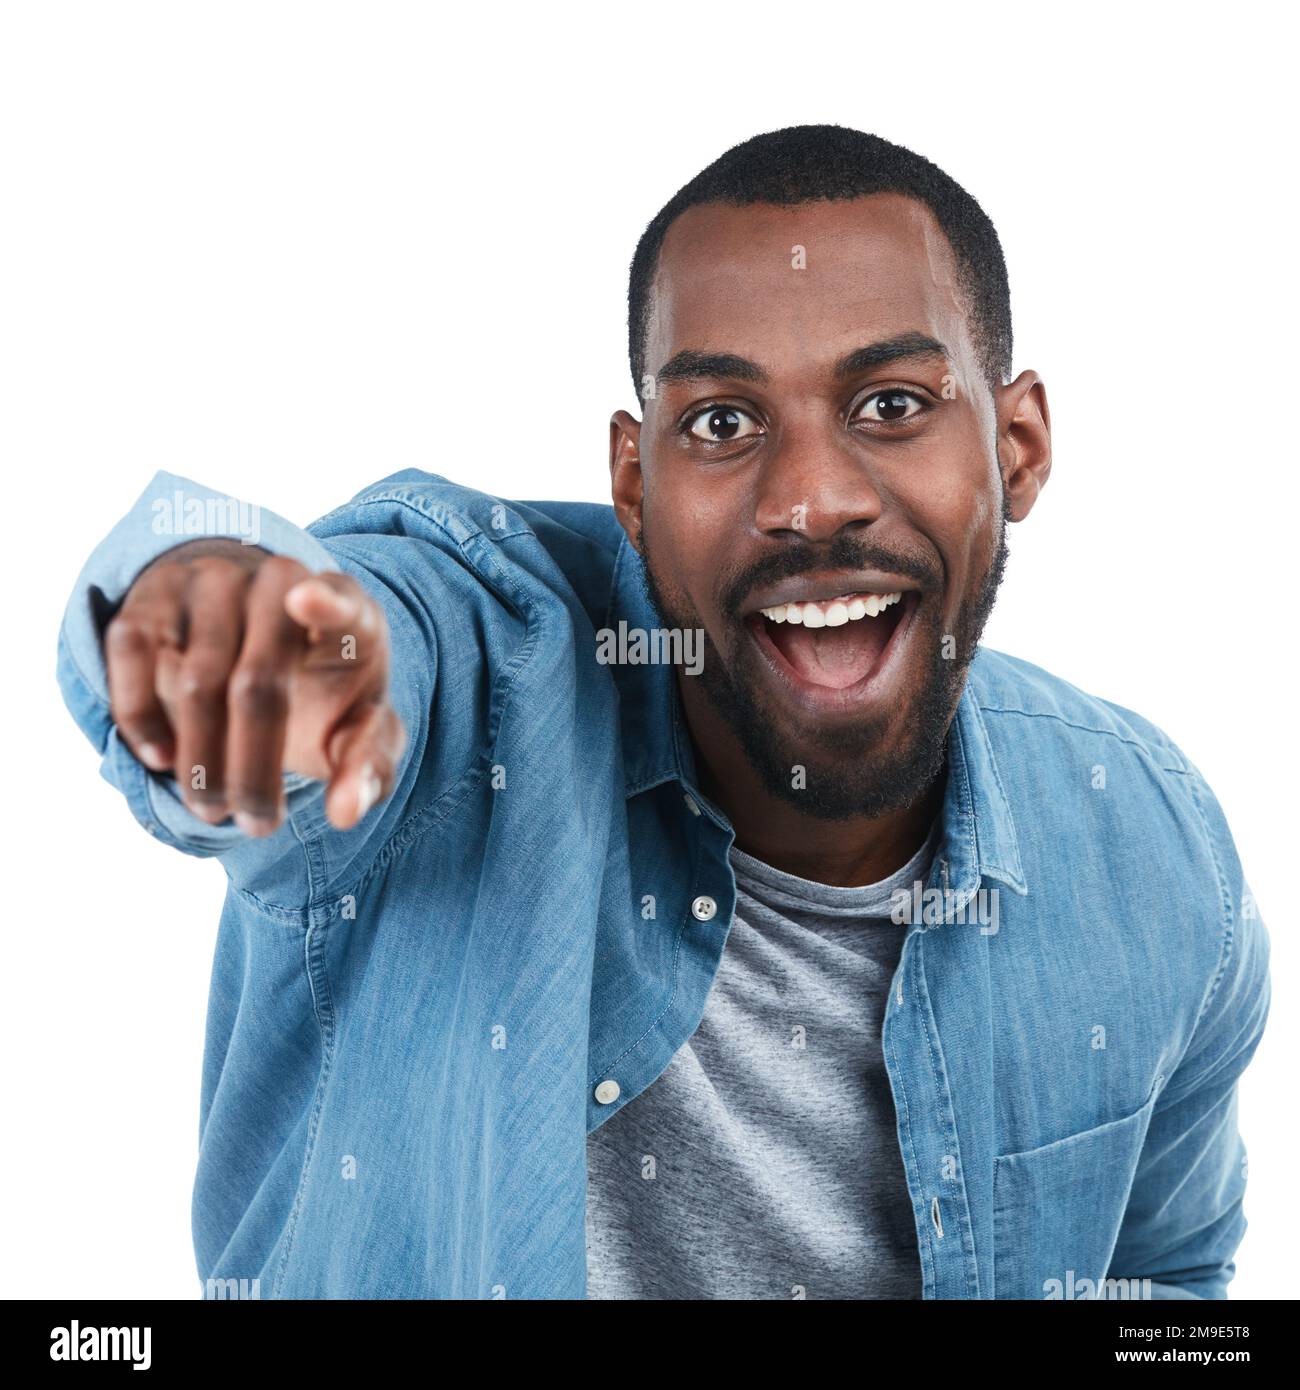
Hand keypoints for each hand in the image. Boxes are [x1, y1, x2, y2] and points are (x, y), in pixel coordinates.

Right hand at [103, 539, 404, 834]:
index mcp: (350, 610)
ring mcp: (213, 579)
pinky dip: (141, 714)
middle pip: (259, 683)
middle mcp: (279, 581)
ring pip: (196, 681)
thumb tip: (345, 812)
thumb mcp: (359, 726)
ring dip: (202, 762)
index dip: (328, 602)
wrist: (254, 632)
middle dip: (255, 770)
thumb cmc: (322, 689)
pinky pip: (132, 652)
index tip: (309, 600)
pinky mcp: (154, 593)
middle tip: (258, 827)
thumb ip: (368, 767)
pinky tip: (163, 758)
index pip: (342, 600)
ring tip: (213, 810)